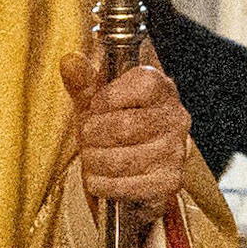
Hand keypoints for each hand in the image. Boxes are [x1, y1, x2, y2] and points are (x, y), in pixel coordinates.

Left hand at [60, 48, 191, 211]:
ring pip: (120, 158)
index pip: (143, 83)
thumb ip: (83, 82)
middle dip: (93, 135)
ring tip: (93, 157)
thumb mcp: (95, 103)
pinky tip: (100, 177)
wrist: (128, 171)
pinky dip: (102, 184)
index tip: (97, 106)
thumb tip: (70, 62)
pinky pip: (125, 185)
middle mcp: (175, 118)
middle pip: (124, 125)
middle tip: (88, 137)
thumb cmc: (113, 131)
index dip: (109, 97)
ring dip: (94, 161)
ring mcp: (176, 151)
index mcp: (161, 89)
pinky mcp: (169, 182)